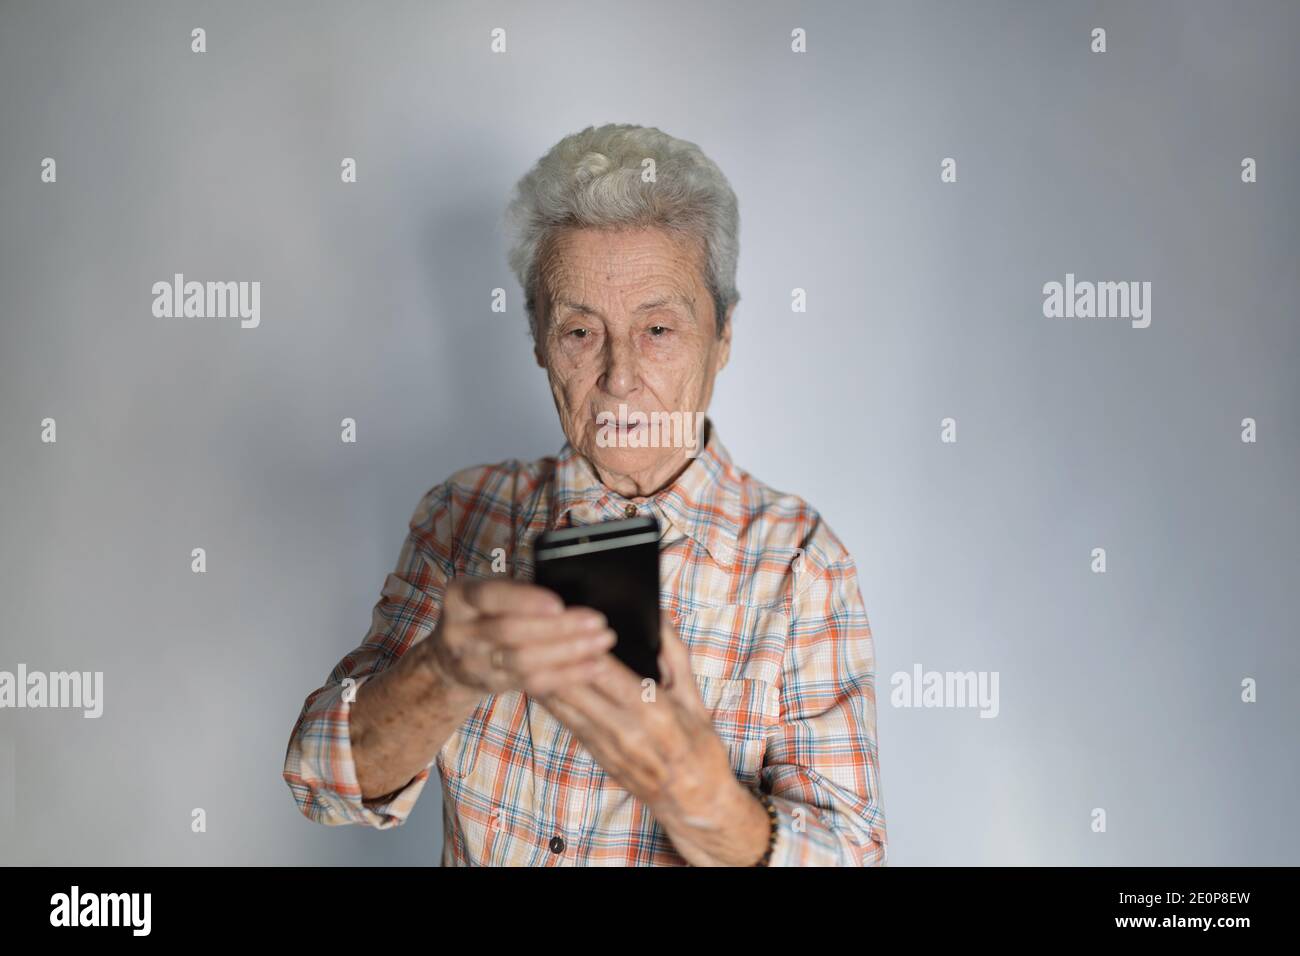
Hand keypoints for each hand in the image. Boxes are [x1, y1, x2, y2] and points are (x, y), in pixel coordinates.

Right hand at [421, 578, 616, 697]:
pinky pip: (533, 683)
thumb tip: (571, 589)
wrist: (450, 659)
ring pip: (524, 661)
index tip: (558, 604)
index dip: (524, 601)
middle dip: (558, 627)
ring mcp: (475, 663)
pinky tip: (594, 666)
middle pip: (511, 632)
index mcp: (460, 598)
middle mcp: (461, 632)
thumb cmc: (483, 612)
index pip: (490, 597)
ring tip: (602, 642)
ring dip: (569, 652)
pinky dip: (567, 675)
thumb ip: (519, 591)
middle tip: (597, 621)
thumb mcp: (488, 592)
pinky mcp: (494, 685)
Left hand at [536, 614, 770, 865]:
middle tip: (535, 626)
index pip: (606, 670)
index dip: (583, 643)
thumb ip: (675, 653)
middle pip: (576, 686)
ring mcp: (606, 744)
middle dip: (555, 654)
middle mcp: (625, 728)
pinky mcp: (595, 754)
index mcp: (653, 709)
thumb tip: (658, 615)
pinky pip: (565, 720)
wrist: (695, 802)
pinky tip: (536, 676)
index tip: (568, 617)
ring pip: (562, 703)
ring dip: (543, 674)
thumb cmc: (698, 747)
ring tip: (526, 646)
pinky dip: (550, 697)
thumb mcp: (695, 697)